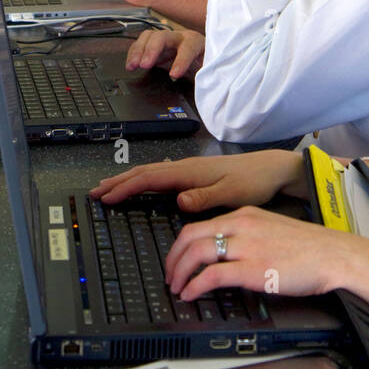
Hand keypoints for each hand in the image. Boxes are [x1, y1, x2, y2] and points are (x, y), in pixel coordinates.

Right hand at [89, 150, 306, 211]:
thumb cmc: (253, 182)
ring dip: (128, 179)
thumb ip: (204, 197)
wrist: (272, 169)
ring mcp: (190, 169)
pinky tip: (142, 184)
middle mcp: (186, 168)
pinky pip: (161, 176)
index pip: (149, 179)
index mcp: (190, 172)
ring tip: (110, 187)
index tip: (105, 197)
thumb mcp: (231, 194)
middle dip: (119, 182)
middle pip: (145, 172)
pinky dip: (144, 180)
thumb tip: (178, 200)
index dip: (125, 188)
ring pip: (151, 172)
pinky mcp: (195, 174)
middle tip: (96, 192)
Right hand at [126, 27, 204, 78]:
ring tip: (133, 65)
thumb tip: (204, 87)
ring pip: (150, 37)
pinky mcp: (155, 47)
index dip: (181, 60)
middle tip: (145, 64)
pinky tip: (130, 65)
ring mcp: (166, 41)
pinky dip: (134, 53)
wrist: (201, 61)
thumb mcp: (208, 72)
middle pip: (164, 36)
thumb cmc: (206, 66)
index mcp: (197, 43)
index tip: (174, 74)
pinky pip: (141, 44)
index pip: (189, 47)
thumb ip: (205, 76)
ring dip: (139, 50)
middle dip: (152, 49)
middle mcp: (180, 38)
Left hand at [165, 206, 368, 308]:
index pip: (200, 225)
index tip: (177, 259)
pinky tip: (192, 294)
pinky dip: (196, 285)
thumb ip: (247, 237)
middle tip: (170, 275)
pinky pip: (213, 275)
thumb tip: (225, 255)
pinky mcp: (253, 269)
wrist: (333, 255)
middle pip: (191, 235)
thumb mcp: (271, 230)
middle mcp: (242, 226)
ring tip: (177, 287)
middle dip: (173, 257)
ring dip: (180, 272)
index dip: (181, 245)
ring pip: (197, 252)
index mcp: (245, 215)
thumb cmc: (308, 247)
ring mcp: (247, 247)